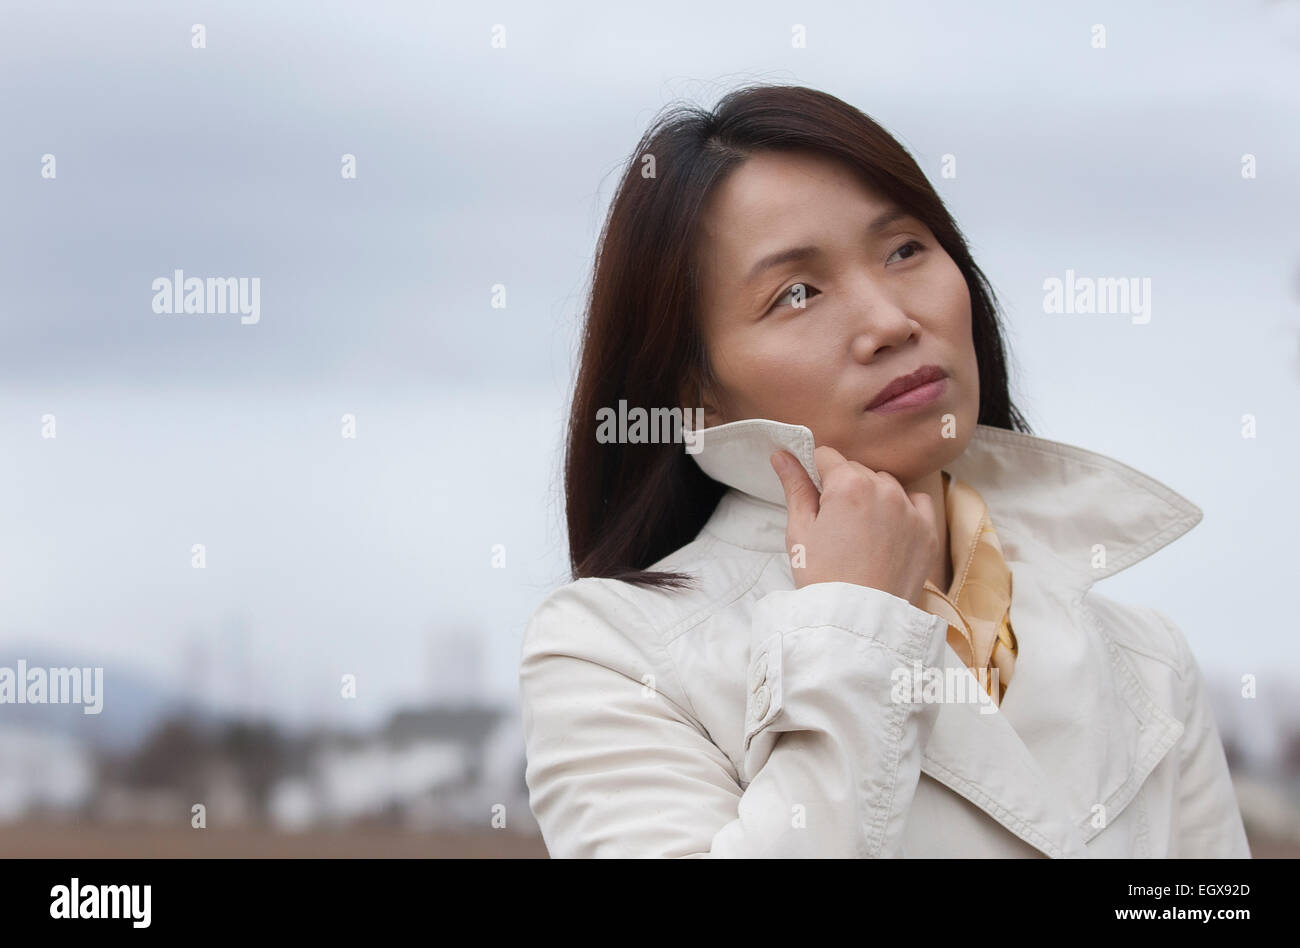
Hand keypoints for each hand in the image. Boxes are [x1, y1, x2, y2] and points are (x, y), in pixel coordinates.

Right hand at [770, 446, 939, 606]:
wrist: (858, 620)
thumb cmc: (823, 578)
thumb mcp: (800, 531)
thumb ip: (794, 487)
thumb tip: (781, 454)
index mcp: (848, 485)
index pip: (827, 456)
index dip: (816, 475)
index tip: (814, 498)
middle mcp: (883, 489)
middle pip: (857, 470)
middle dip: (843, 488)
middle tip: (834, 525)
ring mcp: (909, 509)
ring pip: (885, 484)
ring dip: (873, 497)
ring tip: (860, 532)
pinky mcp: (927, 530)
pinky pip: (916, 502)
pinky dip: (903, 509)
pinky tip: (887, 532)